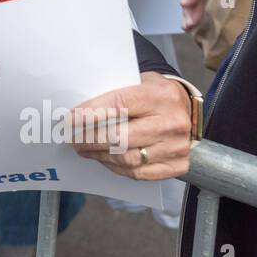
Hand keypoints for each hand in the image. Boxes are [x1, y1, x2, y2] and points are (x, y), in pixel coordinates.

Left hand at [71, 71, 192, 180]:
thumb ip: (114, 95)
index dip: (91, 113)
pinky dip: (117, 168)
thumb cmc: (154, 95)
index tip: (71, 119)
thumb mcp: (138, 82)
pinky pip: (139, 173)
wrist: (185, 110)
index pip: (119, 104)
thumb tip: (78, 114)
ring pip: (127, 158)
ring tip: (85, 149)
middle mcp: (173, 122)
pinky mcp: (178, 165)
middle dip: (90, 139)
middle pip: (121, 137)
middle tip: (73, 139)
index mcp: (161, 95)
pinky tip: (105, 159)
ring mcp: (177, 146)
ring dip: (100, 155)